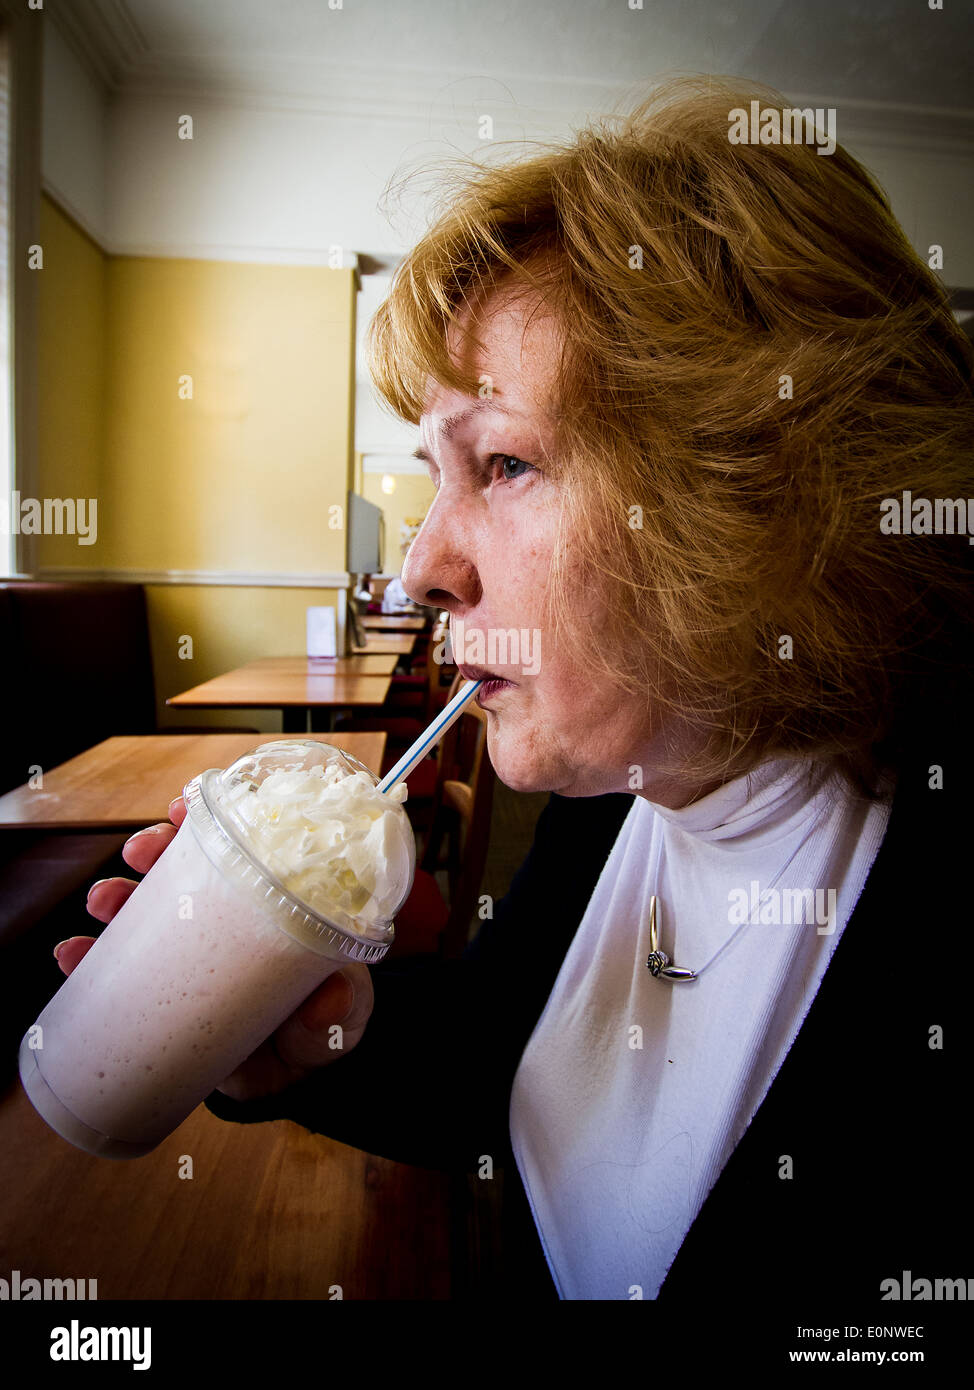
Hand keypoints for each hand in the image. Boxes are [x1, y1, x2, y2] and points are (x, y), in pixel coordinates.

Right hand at [58, 795, 374, 1101]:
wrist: (293, 1082)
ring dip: (118, 896)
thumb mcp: (343, 1011)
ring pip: (148, 908)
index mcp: (276, 902)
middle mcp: (229, 916)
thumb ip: (340, 1005)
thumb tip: (328, 1005)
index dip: (214, 822)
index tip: (186, 809)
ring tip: (103, 900)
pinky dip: (92, 956)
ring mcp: (194, 950)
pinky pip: (123, 965)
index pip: (243, 846)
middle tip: (138, 852)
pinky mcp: (165, 989)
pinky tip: (71, 955)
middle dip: (156, 849)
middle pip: (188, 866)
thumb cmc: (325, 1026)